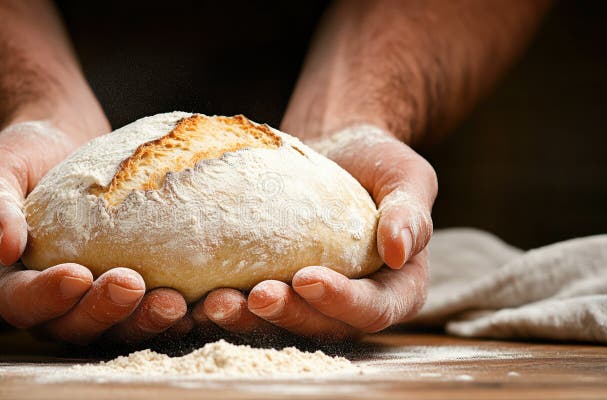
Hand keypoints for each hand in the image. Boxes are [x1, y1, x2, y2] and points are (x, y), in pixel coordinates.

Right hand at [0, 120, 189, 344]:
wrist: (68, 144)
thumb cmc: (27, 153)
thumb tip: (4, 245)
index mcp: (1, 280)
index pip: (18, 301)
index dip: (46, 296)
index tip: (76, 273)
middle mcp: (44, 303)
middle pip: (70, 326)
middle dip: (103, 311)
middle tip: (133, 285)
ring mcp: (86, 303)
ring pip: (113, 329)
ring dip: (142, 321)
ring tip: (174, 303)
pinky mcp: (123, 296)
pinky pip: (143, 313)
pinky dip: (168, 314)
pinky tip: (197, 304)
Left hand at [193, 125, 435, 339]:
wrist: (335, 149)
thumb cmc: (376, 161)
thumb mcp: (406, 176)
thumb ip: (411, 211)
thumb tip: (400, 250)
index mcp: (395, 289)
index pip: (374, 308)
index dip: (342, 301)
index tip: (308, 278)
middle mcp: (352, 305)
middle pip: (322, 327)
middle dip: (287, 315)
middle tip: (255, 297)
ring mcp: (310, 303)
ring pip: (281, 326)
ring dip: (248, 321)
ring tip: (216, 304)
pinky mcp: (275, 290)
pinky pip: (251, 308)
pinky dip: (225, 308)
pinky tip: (195, 299)